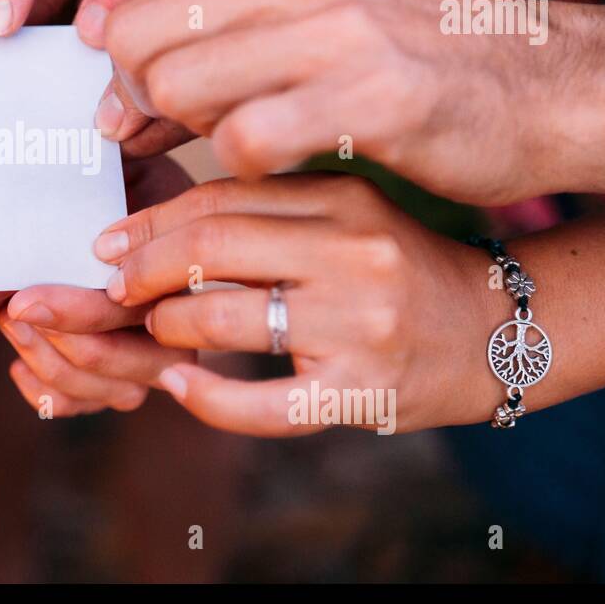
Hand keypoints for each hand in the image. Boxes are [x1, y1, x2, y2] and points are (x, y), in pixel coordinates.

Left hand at [0, 155, 196, 414]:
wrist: (83, 188)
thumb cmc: (106, 167)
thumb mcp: (121, 154)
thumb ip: (129, 151)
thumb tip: (114, 128)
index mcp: (189, 265)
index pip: (144, 309)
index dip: (82, 312)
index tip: (24, 297)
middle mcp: (182, 319)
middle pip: (136, 367)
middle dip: (65, 345)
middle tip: (12, 309)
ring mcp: (150, 352)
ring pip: (115, 393)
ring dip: (55, 366)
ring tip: (11, 322)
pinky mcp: (115, 372)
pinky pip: (90, 405)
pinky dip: (51, 393)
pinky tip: (19, 366)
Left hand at [94, 173, 500, 435]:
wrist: (494, 331)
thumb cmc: (398, 265)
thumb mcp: (347, 210)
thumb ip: (269, 205)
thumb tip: (156, 224)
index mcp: (342, 198)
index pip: (217, 201)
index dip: (149, 224)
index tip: (110, 243)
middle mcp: (352, 254)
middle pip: (208, 251)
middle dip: (141, 272)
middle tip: (114, 288)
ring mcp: (358, 326)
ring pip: (221, 321)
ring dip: (167, 328)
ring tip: (157, 331)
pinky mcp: (362, 392)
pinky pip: (262, 406)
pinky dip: (206, 400)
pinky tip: (180, 387)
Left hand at [105, 0, 581, 205]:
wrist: (553, 83)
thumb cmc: (416, 57)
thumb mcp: (317, 8)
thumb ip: (221, 35)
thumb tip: (111, 102)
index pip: (139, 4)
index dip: (128, 71)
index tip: (151, 110)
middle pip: (142, 48)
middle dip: (146, 107)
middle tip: (191, 135)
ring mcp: (338, 28)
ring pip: (178, 90)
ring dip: (194, 136)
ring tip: (246, 142)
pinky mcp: (371, 98)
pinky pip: (242, 143)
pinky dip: (247, 169)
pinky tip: (287, 165)